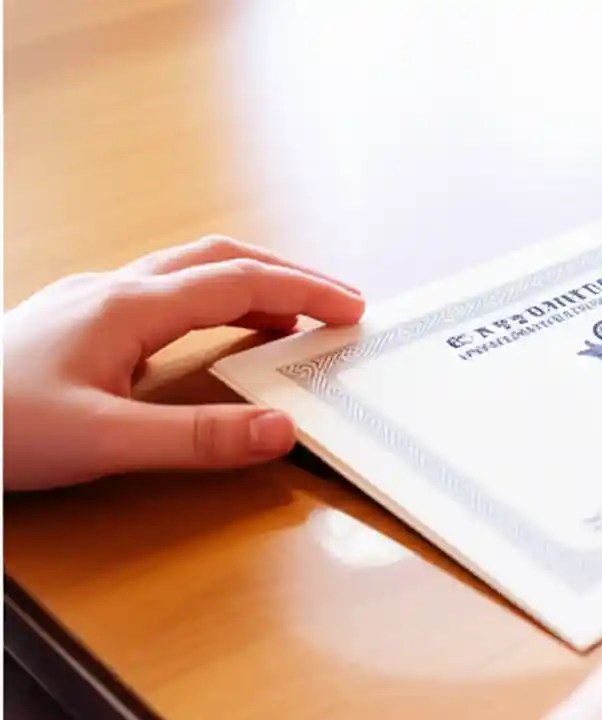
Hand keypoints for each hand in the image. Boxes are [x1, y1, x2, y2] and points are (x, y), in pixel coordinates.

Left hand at [3, 236, 364, 490]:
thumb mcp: (103, 442)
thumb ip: (199, 439)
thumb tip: (282, 429)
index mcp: (130, 308)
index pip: (242, 283)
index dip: (306, 292)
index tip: (353, 308)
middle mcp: (116, 290)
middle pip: (222, 258)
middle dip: (289, 275)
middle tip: (338, 301)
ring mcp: (93, 300)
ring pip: (191, 269)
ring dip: (252, 284)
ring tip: (293, 317)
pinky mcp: (78, 320)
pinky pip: (165, 292)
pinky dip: (213, 301)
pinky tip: (214, 333)